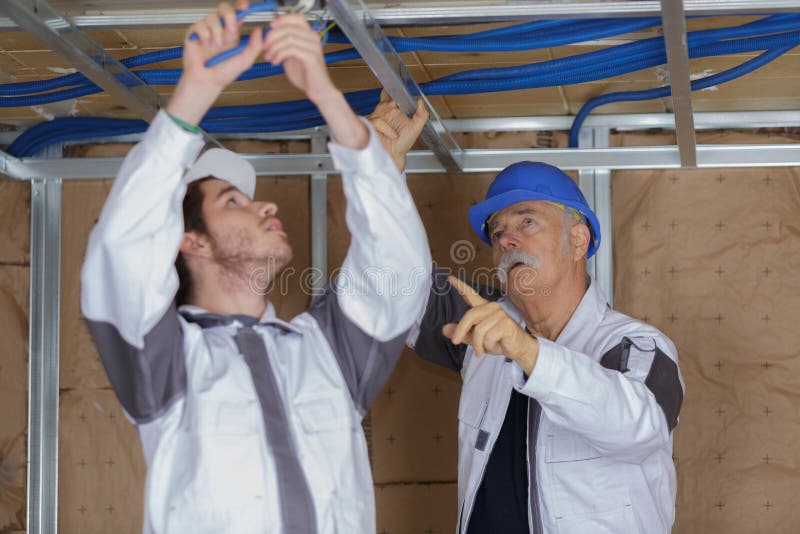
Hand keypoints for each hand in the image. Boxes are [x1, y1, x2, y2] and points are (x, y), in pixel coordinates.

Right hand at [167, 1, 265, 125]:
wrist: (206, 82)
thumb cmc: (224, 73)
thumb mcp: (245, 61)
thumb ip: (255, 46)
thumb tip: (260, 30)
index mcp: (233, 34)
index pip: (237, 13)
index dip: (241, 5)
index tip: (245, 5)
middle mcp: (220, 29)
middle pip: (224, 8)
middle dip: (229, 18)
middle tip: (231, 33)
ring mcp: (207, 30)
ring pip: (212, 17)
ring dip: (217, 32)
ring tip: (216, 46)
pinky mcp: (194, 33)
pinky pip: (200, 25)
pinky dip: (205, 35)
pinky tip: (205, 44)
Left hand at [263, 14, 335, 101]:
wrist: (318, 90)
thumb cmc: (306, 75)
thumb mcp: (291, 56)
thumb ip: (284, 44)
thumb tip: (269, 36)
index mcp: (309, 35)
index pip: (296, 18)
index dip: (282, 20)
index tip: (270, 27)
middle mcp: (313, 38)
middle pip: (288, 28)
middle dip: (272, 37)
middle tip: (265, 47)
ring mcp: (313, 47)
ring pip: (288, 38)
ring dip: (274, 47)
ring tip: (270, 57)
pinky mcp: (311, 58)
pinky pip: (291, 49)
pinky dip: (279, 55)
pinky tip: (276, 62)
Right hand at [368, 91, 428, 171]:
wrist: (393, 156)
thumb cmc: (402, 143)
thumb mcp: (416, 127)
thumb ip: (422, 115)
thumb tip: (421, 102)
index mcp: (394, 109)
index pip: (392, 93)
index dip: (394, 89)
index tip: (399, 86)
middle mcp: (385, 111)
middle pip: (386, 98)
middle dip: (391, 102)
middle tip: (397, 109)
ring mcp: (376, 117)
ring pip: (382, 108)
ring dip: (390, 123)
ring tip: (396, 134)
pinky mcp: (370, 125)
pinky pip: (377, 121)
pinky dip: (386, 129)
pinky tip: (391, 136)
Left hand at [442, 276, 538, 373]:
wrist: (518, 348)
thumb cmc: (499, 341)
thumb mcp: (476, 338)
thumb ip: (462, 333)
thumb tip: (444, 329)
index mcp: (484, 308)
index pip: (471, 295)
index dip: (460, 286)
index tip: (449, 278)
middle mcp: (492, 308)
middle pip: (470, 316)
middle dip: (461, 331)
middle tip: (455, 342)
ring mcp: (500, 314)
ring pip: (479, 330)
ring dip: (478, 344)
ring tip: (482, 350)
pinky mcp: (506, 323)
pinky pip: (488, 337)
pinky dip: (488, 346)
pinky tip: (494, 346)